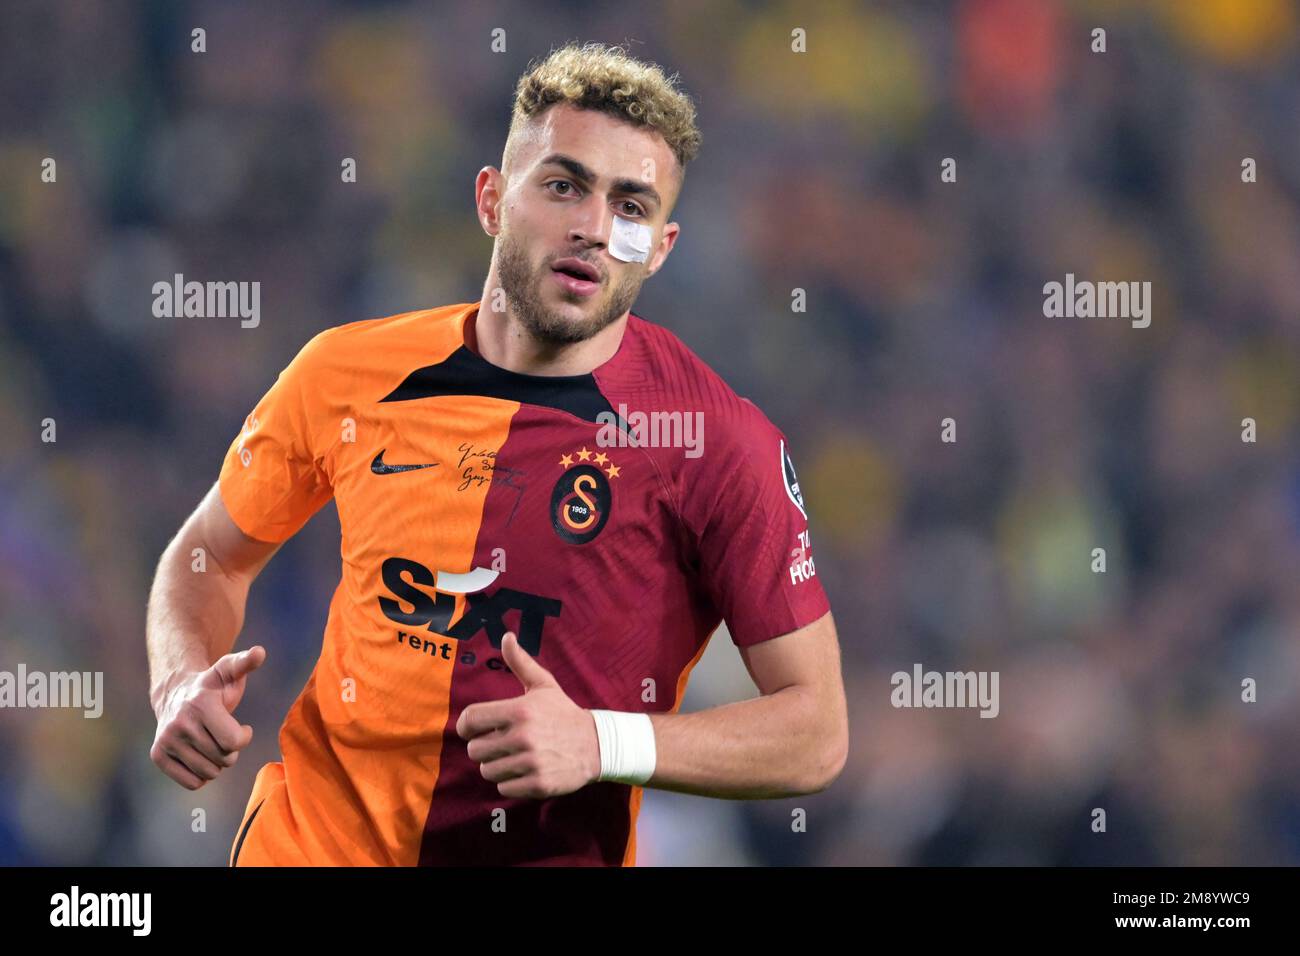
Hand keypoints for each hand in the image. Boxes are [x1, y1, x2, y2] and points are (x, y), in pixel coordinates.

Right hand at [150, 645, 264, 789]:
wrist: (175, 693)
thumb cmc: (211, 685)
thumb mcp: (229, 670)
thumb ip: (245, 663)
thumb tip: (260, 652)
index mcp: (200, 704)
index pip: (234, 741)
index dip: (244, 737)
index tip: (242, 727)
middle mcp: (179, 723)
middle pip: (224, 759)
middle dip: (230, 750)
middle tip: (223, 735)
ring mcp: (166, 741)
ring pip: (209, 773)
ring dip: (217, 763)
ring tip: (211, 743)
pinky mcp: (158, 756)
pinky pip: (192, 783)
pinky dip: (201, 775)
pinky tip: (199, 755)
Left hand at [457, 632, 600, 798]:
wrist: (597, 745)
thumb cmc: (563, 713)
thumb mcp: (544, 685)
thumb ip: (521, 662)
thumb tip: (506, 636)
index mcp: (519, 710)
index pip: (470, 720)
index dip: (466, 727)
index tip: (474, 730)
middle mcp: (523, 736)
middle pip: (475, 750)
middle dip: (484, 748)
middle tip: (501, 744)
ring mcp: (531, 761)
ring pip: (487, 771)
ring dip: (496, 766)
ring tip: (514, 757)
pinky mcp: (538, 784)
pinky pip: (503, 788)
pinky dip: (510, 782)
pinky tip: (525, 770)